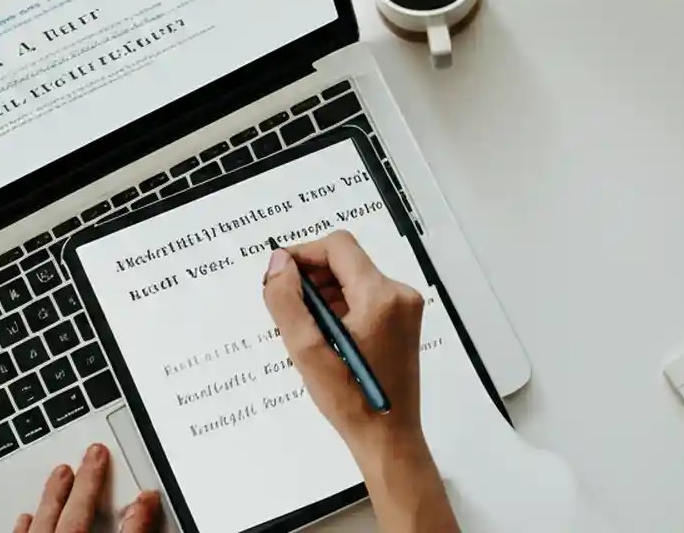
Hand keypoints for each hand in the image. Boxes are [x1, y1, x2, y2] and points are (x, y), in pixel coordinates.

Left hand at [14, 444, 160, 532]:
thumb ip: (132, 532)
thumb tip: (145, 504)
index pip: (91, 507)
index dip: (104, 484)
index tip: (119, 471)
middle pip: (65, 511)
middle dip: (80, 482)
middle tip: (90, 457)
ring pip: (40, 521)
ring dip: (50, 499)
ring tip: (58, 477)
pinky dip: (23, 528)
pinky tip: (24, 519)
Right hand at [262, 231, 458, 532]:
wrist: (388, 438)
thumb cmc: (349, 400)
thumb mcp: (307, 351)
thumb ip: (287, 301)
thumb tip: (278, 262)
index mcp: (380, 296)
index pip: (337, 246)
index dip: (303, 254)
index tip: (277, 276)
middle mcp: (399, 293)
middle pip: (346, 261)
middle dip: (312, 278)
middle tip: (287, 309)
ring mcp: (405, 308)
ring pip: (354, 278)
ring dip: (324, 293)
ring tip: (304, 328)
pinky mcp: (403, 321)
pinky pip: (365, 296)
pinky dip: (341, 306)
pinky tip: (325, 336)